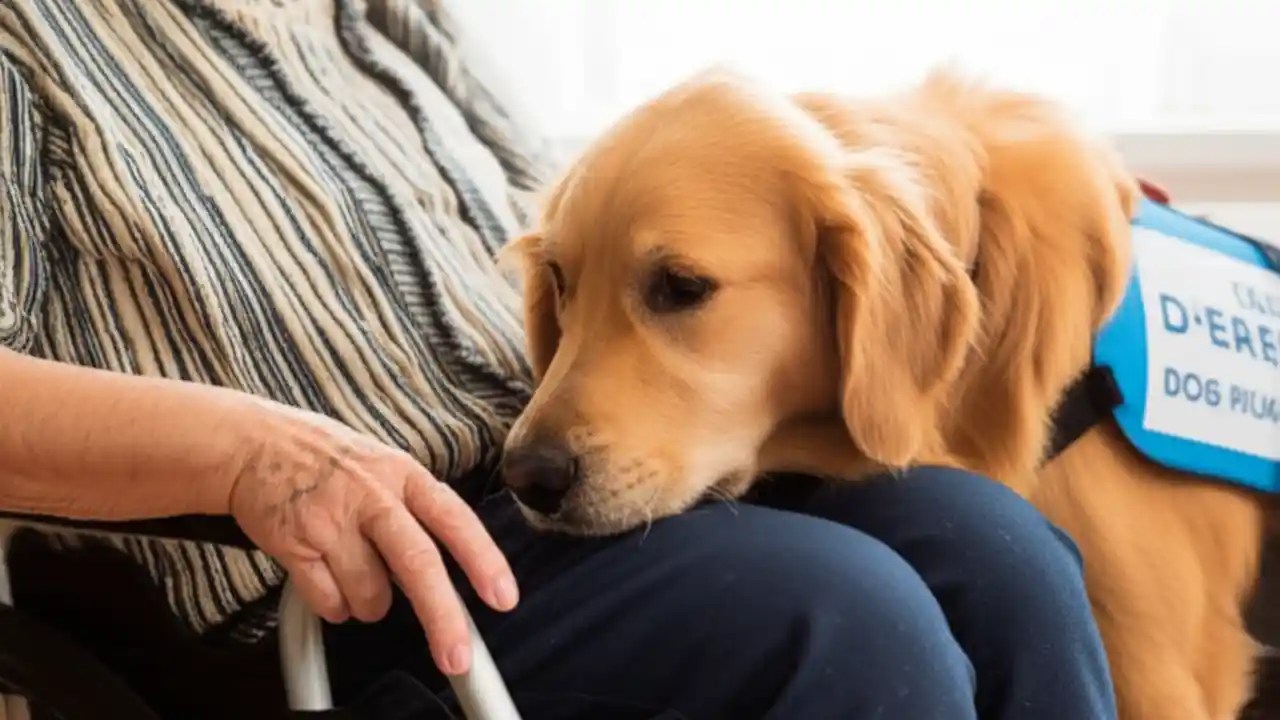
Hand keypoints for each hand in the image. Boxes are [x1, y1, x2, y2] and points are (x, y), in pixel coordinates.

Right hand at [228, 400, 516, 675]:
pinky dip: (334, 605)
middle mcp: (371, 494)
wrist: (252, 444)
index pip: (454, 519)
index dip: (483, 560)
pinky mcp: (294, 543)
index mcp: (404, 474)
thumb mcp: (384, 466)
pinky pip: (329, 603)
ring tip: (354, 570)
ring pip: (370, 594)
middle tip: (456, 656)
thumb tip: (453, 573)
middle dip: (441, 616)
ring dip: (369, 604)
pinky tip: (326, 575)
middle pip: (417, 563)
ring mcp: (331, 519)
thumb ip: (416, 510)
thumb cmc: (328, 460)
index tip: (503, 597)